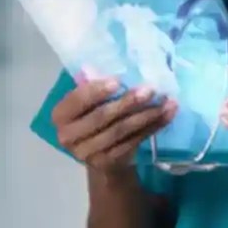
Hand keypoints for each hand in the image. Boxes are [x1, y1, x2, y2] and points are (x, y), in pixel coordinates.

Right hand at [52, 69, 177, 172]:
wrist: (99, 153)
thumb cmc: (92, 115)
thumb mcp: (88, 100)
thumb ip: (94, 85)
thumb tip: (111, 65)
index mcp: (60, 115)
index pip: (77, 101)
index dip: (96, 91)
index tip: (118, 81)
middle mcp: (68, 136)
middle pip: (102, 117)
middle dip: (128, 102)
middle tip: (150, 90)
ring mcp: (88, 153)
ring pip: (121, 131)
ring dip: (147, 115)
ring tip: (166, 102)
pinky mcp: (109, 162)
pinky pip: (134, 141)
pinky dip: (153, 127)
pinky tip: (167, 114)